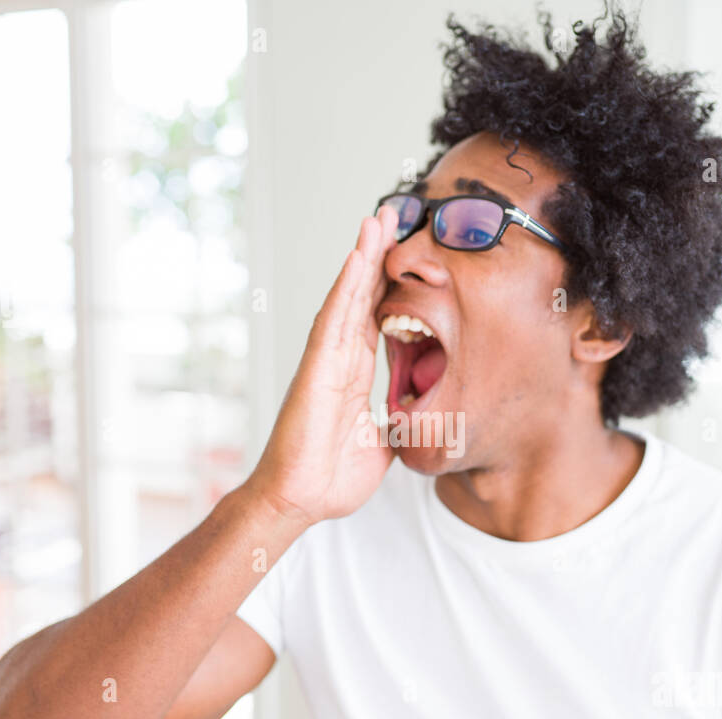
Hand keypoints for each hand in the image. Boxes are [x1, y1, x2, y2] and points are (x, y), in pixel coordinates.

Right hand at [246, 205, 398, 526]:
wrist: (300, 500)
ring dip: (362, 257)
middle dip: (376, 256)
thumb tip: (420, 422)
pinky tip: (357, 257)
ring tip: (377, 219)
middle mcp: (339, 358)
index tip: (407, 254)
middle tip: (394, 215)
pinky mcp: (315, 368)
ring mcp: (325, 359)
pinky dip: (345, 286)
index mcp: (354, 373)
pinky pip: (333, 319)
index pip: (376, 316)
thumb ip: (398, 425)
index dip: (389, 284)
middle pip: (360, 295)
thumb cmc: (330, 478)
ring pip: (346, 296)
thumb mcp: (382, 446)